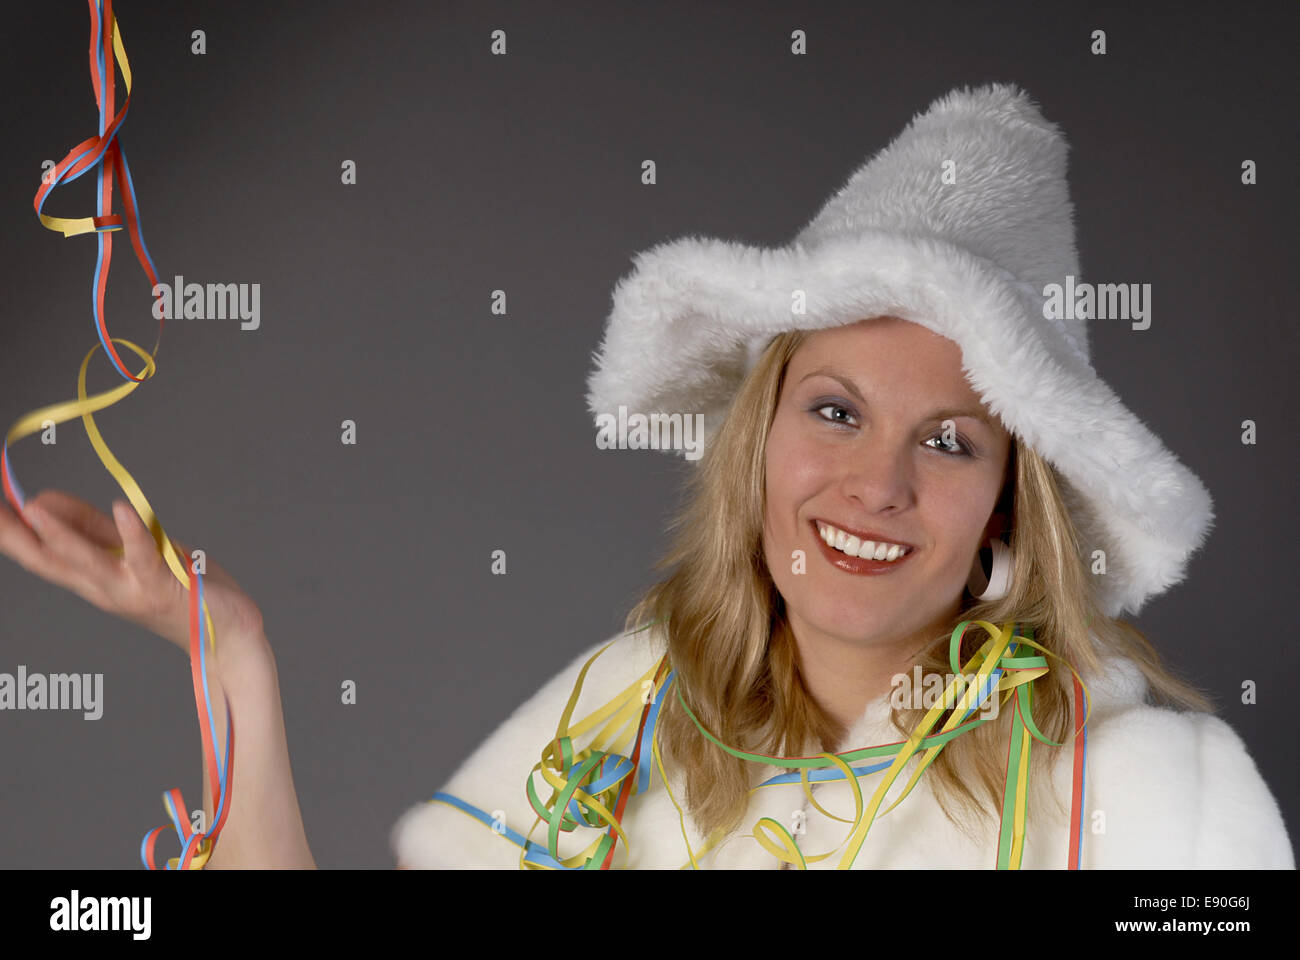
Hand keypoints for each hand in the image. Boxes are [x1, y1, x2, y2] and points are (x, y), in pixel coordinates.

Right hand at [0, 489, 264, 657]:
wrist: (225, 633)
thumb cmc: (179, 589)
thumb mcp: (131, 555)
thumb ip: (93, 529)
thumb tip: (46, 501)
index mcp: (93, 580)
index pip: (41, 555)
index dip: (10, 534)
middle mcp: (103, 589)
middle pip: (50, 561)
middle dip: (16, 536)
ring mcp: (131, 590)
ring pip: (87, 561)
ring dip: (60, 535)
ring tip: (34, 508)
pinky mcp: (163, 587)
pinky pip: (144, 557)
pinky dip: (131, 532)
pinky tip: (119, 510)